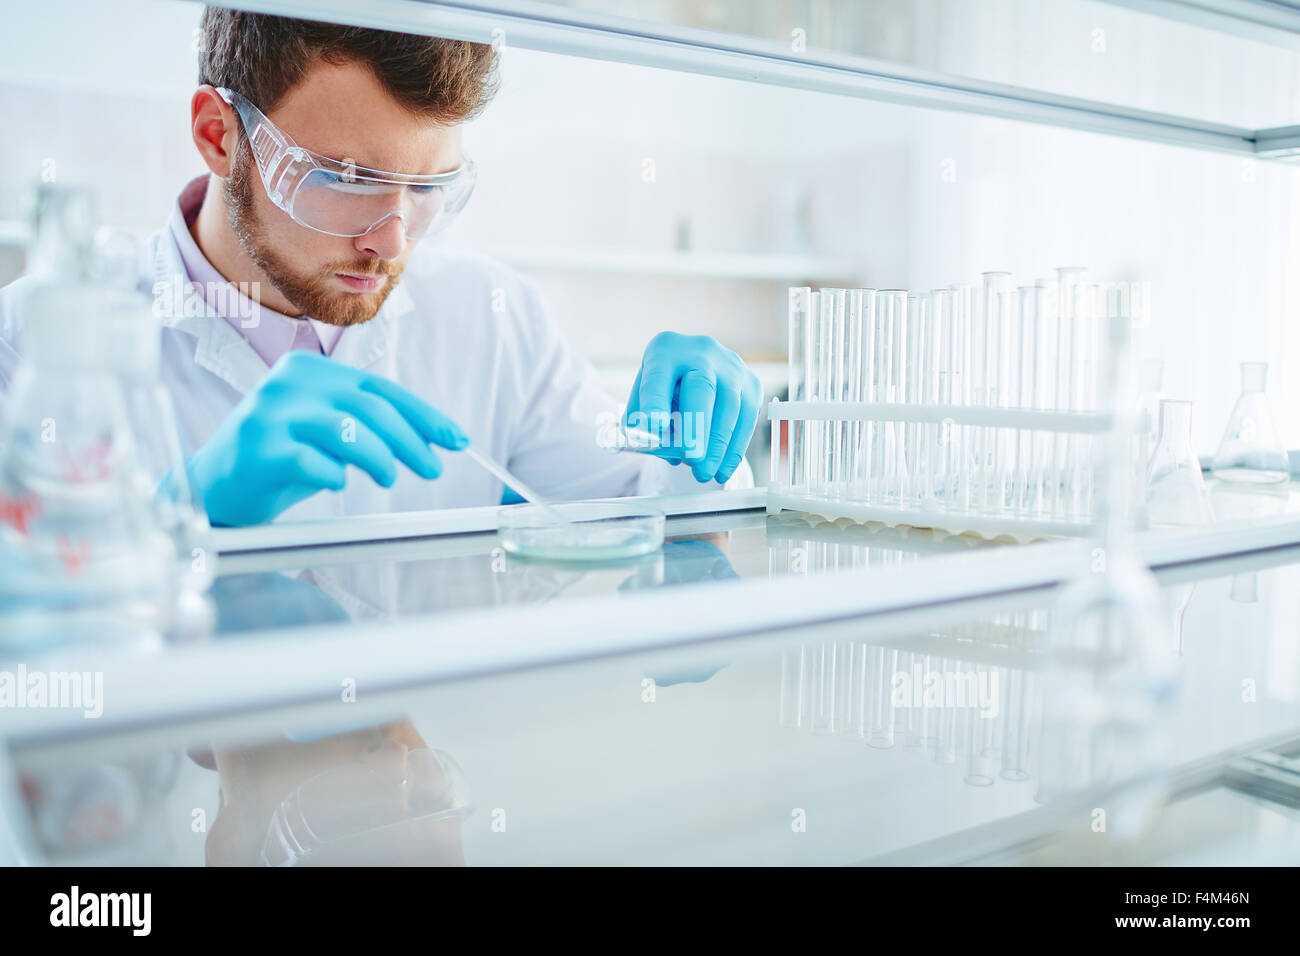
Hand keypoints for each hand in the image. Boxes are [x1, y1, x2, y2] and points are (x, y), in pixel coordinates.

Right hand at [189, 351, 466, 525]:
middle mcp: (289, 384)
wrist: (215, 485)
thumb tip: (434, 437)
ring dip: (380, 458)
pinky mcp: (258, 450)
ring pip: (345, 431)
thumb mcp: (327, 430)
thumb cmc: (282, 457)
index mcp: (310, 371)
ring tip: (390, 478)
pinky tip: (339, 483)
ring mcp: (270, 415)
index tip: (455, 439)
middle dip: (411, 440)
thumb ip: (368, 423)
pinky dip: (333, 474)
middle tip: (433, 468)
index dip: (423, 415)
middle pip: (369, 408)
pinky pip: (312, 462)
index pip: (379, 389)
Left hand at [624, 332, 761, 483]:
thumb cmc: (664, 392)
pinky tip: (723, 469)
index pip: (658, 375)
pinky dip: (735, 448)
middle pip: (702, 388)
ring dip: (718, 445)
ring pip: (730, 406)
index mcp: (665, 351)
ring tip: (703, 473)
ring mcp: (731, 366)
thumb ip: (643, 423)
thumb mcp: (643, 400)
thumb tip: (658, 448)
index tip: (653, 424)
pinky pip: (747, 418)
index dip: (656, 400)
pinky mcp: (750, 384)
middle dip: (698, 426)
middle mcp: (701, 352)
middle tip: (692, 458)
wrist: (695, 371)